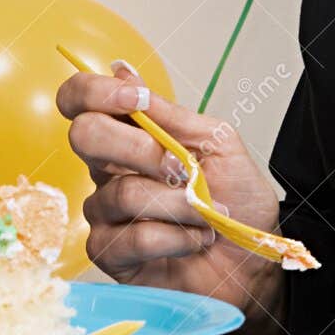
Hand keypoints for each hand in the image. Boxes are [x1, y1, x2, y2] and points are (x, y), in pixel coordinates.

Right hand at [56, 63, 283, 324]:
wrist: (253, 263)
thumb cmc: (238, 204)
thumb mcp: (218, 143)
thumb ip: (170, 114)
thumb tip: (122, 71)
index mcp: (131, 136)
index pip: (81, 100)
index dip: (95, 92)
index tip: (135, 101)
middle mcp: (110, 170)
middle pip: (84, 136)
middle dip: (140, 149)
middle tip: (180, 168)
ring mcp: (106, 212)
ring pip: (120, 192)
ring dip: (177, 204)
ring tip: (207, 213)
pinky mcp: (111, 253)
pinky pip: (130, 237)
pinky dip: (174, 237)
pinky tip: (195, 240)